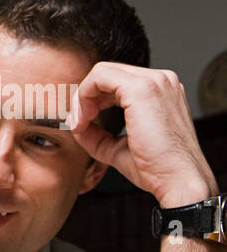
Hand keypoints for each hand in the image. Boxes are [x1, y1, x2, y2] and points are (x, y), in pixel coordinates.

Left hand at [68, 63, 217, 207]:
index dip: (92, 100)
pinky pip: (100, 76)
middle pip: (107, 73)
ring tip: (81, 124)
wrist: (177, 180)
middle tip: (78, 124)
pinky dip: (84, 96)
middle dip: (84, 97)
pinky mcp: (142, 89)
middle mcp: (160, 80)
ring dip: (83, 98)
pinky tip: (85, 120)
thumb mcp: (117, 147)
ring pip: (101, 72)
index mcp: (160, 91)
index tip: (82, 124)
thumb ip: (96, 134)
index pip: (115, 81)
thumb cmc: (156, 168)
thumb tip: (75, 125)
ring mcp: (154, 81)